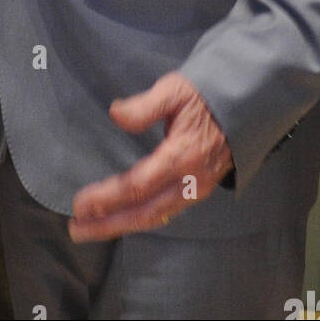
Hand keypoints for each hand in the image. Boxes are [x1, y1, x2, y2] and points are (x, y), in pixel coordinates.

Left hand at [68, 71, 232, 241]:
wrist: (243, 107)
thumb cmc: (204, 96)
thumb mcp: (174, 91)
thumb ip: (144, 106)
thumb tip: (115, 114)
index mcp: (182, 156)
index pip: (138, 185)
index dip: (107, 197)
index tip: (80, 203)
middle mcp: (190, 181)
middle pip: (144, 212)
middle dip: (109, 223)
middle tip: (76, 229)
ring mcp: (196, 190)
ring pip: (155, 216)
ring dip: (121, 225)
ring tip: (91, 229)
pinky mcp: (197, 191)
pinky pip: (165, 212)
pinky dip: (140, 220)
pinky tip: (122, 219)